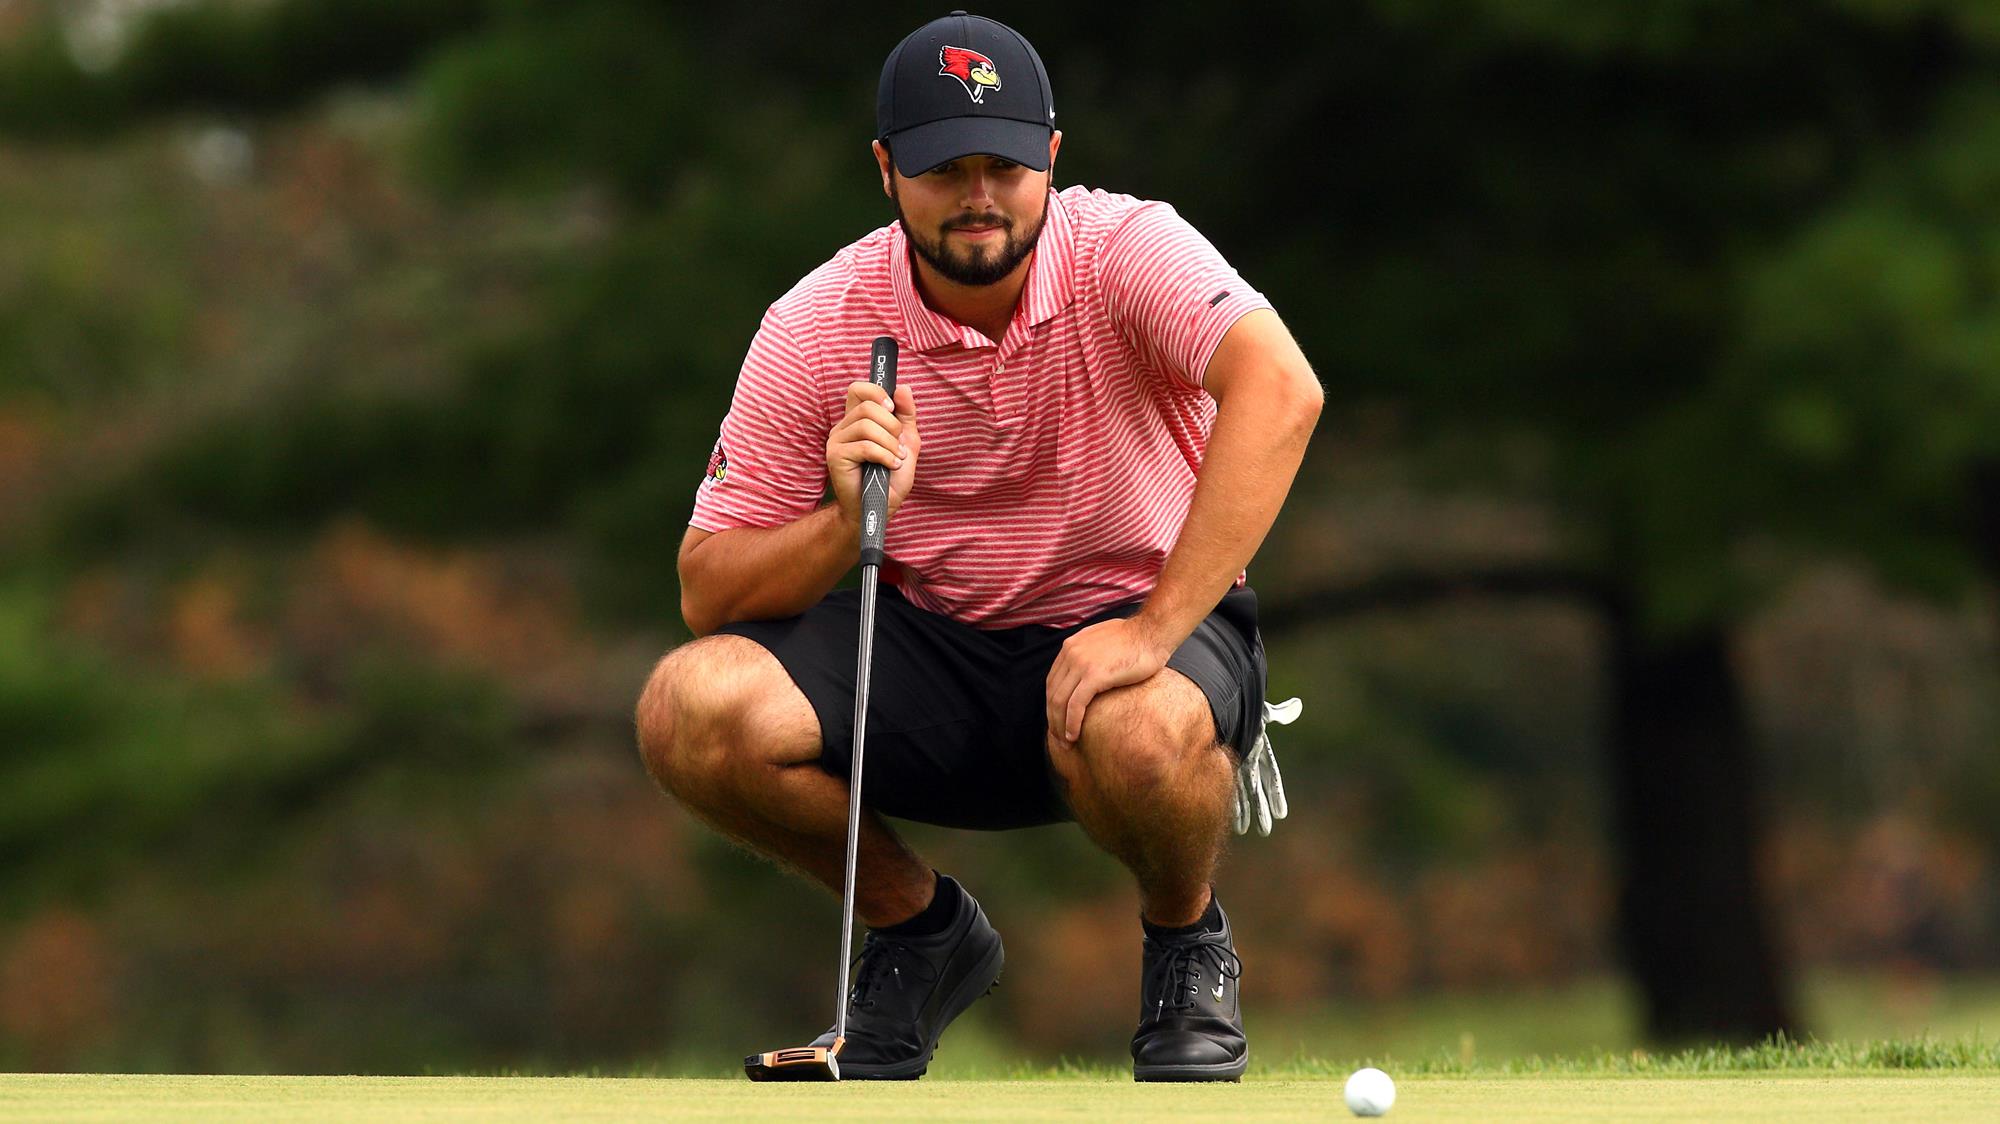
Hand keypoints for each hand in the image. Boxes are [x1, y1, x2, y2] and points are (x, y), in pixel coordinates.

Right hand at [827, 381, 918, 530]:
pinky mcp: (835, 456)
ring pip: (867, 426)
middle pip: (868, 406)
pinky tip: (890, 466)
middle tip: (898, 446)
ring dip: (890, 444)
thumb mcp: (905, 442)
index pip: (858, 389)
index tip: (892, 408)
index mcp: (856, 420)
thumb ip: (906, 415)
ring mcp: (836, 441)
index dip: (877, 392)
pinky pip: (865, 446)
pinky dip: (885, 456)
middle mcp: (843, 427)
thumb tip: (903, 388)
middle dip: (892, 426)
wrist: (880, 508)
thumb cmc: (890, 478)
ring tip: (895, 458)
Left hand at [1045, 617, 1173, 745]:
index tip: (1058, 721)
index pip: (1053, 681)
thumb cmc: (1136, 640)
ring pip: (1060, 701)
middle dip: (1053, 718)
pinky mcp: (1094, 675)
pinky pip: (1075, 705)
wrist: (1153, 632)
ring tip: (1065, 743)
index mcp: (1071, 646)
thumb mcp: (1103, 642)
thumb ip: (1089, 654)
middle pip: (1052, 693)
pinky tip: (1074, 735)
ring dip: (1059, 725)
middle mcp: (1071, 653)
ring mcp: (1081, 664)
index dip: (1053, 705)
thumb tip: (1089, 672)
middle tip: (1058, 739)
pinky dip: (1071, 723)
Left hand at [1234, 697, 1300, 835]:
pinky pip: (1224, 785)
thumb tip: (1297, 707)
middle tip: (1265, 830)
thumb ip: (1279, 712)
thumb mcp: (1262, 711)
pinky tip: (1227, 814)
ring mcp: (1235, 763)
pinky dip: (1227, 799)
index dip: (1276, 795)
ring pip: (1240, 792)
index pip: (1271, 777)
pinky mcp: (1221, 763)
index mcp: (1260, 750)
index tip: (1281, 813)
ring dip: (1242, 811)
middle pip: (1256, 790)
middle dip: (1261, 809)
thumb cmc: (1243, 707)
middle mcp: (1249, 760)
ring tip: (1244, 829)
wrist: (1222, 702)